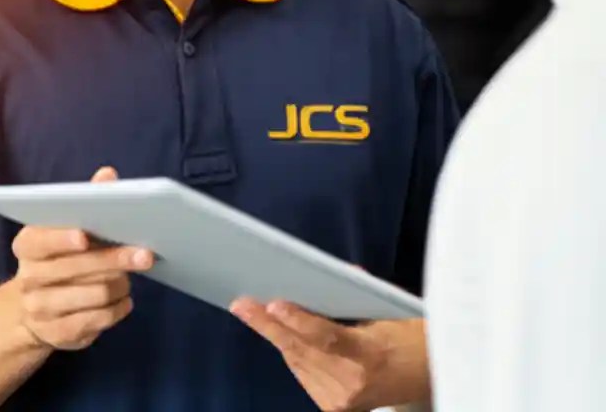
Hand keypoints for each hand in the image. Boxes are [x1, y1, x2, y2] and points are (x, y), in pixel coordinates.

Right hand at [11, 167, 153, 350]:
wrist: (34, 311)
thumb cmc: (59, 258)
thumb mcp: (64, 228)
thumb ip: (85, 200)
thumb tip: (108, 174)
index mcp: (27, 247)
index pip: (40, 241)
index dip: (61, 239)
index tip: (84, 235)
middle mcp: (29, 279)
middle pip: (76, 268)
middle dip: (113, 260)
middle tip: (145, 254)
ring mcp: (42, 310)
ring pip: (93, 295)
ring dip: (120, 284)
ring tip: (130, 277)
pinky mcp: (60, 334)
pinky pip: (99, 319)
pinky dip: (118, 307)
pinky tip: (123, 298)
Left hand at [230, 299, 429, 411]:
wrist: (429, 377)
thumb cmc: (411, 338)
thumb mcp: (390, 311)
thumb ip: (359, 293)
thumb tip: (330, 271)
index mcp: (371, 356)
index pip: (327, 337)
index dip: (298, 321)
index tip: (274, 304)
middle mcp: (353, 383)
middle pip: (300, 349)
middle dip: (268, 325)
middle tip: (241, 305)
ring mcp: (341, 400)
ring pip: (296, 360)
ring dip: (279, 336)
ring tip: (257, 312)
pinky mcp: (333, 409)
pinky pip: (302, 372)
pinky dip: (294, 352)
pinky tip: (286, 336)